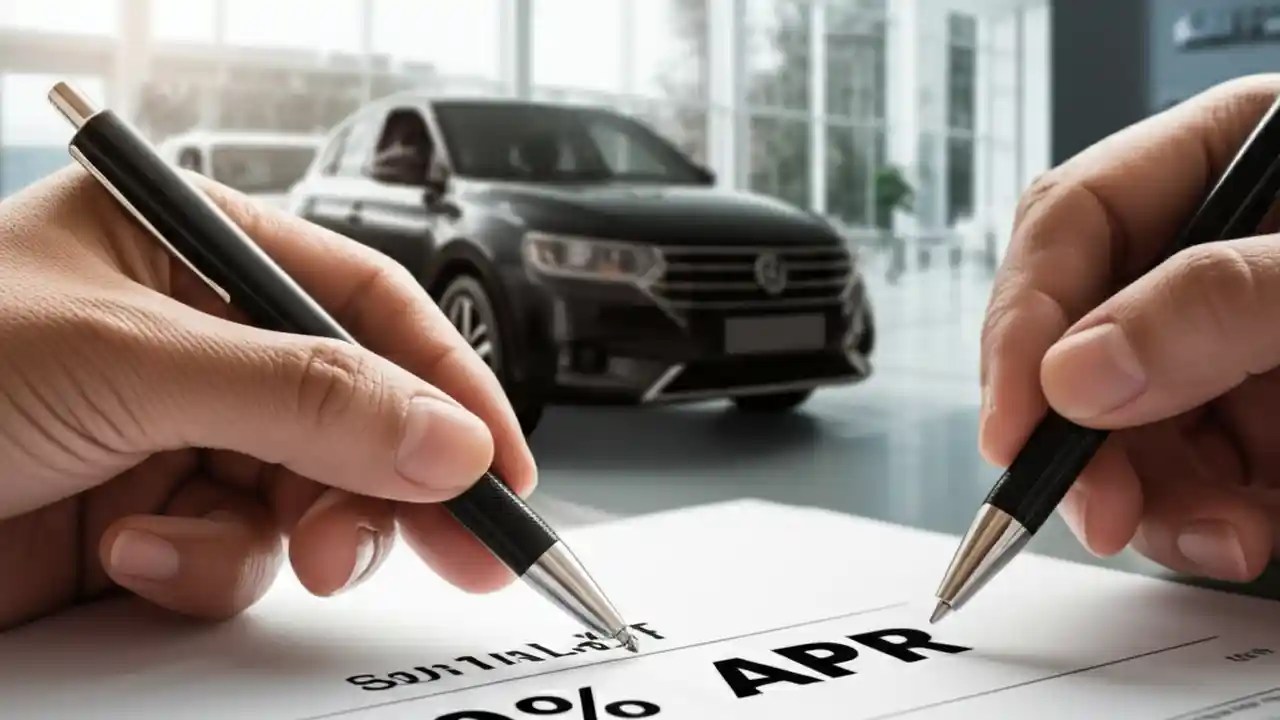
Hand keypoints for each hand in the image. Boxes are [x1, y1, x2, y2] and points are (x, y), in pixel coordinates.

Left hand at [0, 167, 535, 629]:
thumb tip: (446, 439)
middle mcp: (199, 342)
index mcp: (195, 252)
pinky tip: (128, 556)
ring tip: (234, 548)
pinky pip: (237, 557)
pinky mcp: (150, 525)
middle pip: (359, 412)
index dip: (447, 384)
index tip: (500, 467)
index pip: (367, 308)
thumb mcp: (132, 360)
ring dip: (289, 535)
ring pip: (309, 497)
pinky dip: (201, 571)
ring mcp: (179, 437)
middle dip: (396, 482)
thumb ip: (306, 399)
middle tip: (460, 547)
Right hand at [982, 74, 1279, 581]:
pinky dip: (1207, 521)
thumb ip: (1216, 303)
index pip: (1070, 221)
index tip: (1014, 424)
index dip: (1022, 324)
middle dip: (1082, 435)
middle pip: (1083, 336)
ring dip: (1150, 498)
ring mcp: (1234, 337)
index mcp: (1226, 159)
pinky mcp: (1261, 414)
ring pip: (1128, 423)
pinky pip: (1194, 473)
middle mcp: (1214, 250)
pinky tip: (1240, 532)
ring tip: (1209, 536)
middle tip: (1089, 505)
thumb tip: (1074, 373)